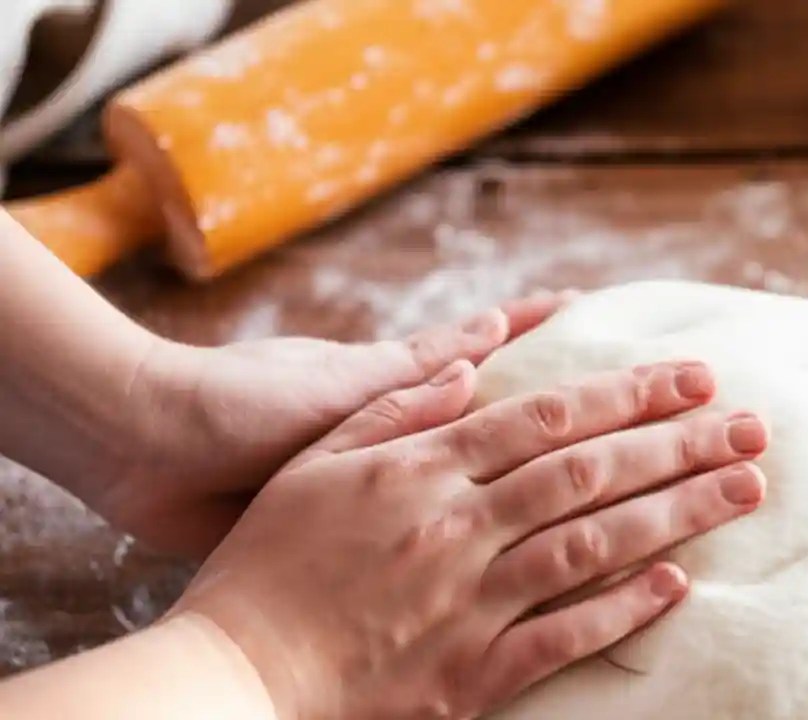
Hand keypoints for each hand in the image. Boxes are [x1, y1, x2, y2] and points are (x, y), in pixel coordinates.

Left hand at [97, 293, 571, 557]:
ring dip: (503, 475)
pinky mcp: (340, 523)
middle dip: (537, 404)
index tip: (587, 305)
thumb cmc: (242, 400)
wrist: (152, 454)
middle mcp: (392, 430)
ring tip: (564, 480)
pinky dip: (448, 529)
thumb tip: (494, 335)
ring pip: (453, 477)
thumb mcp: (340, 384)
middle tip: (598, 398)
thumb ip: (414, 375)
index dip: (533, 328)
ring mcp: (369, 477)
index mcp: (392, 385)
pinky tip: (486, 547)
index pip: (482, 351)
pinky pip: (406, 529)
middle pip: (481, 414)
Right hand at [172, 360, 768, 719]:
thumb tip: (472, 365)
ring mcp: (470, 602)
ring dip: (677, 513)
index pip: (549, 417)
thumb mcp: (315, 465)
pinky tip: (679, 583)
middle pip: (590, 472)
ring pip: (593, 545)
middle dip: (679, 443)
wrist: (234, 678)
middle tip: (753, 425)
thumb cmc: (266, 567)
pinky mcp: (472, 673)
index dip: (631, 393)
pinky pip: (564, 638)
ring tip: (745, 489)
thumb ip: (395, 410)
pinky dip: (624, 610)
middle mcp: (458, 528)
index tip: (695, 377)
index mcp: (422, 470)